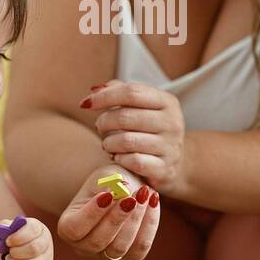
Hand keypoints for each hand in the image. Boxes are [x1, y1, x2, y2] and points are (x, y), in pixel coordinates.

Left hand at [0, 217, 52, 259]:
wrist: (16, 256)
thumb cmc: (12, 240)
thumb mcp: (8, 230)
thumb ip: (4, 228)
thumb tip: (0, 231)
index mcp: (38, 228)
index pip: (32, 229)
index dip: (18, 236)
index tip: (7, 241)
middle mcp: (45, 243)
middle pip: (34, 248)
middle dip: (16, 252)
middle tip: (7, 253)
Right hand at [56, 164, 159, 259]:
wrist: (125, 189)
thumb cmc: (109, 181)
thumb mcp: (105, 176)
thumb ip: (110, 182)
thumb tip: (121, 189)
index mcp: (68, 226)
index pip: (74, 228)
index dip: (91, 214)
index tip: (107, 195)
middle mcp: (83, 246)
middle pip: (98, 241)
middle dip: (116, 218)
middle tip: (131, 197)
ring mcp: (105, 256)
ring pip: (120, 247)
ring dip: (135, 220)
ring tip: (144, 195)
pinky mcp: (128, 257)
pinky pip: (140, 247)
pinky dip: (149, 224)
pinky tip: (153, 201)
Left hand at [82, 79, 186, 195]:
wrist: (173, 163)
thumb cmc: (149, 130)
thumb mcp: (141, 106)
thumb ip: (119, 92)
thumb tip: (95, 90)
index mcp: (168, 102)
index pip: (131, 93)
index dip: (105, 97)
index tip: (86, 104)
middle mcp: (173, 123)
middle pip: (125, 117)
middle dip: (103, 122)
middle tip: (99, 127)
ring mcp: (171, 148)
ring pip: (126, 141)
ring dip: (108, 143)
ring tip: (107, 144)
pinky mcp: (165, 169)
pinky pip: (133, 161)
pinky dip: (119, 159)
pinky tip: (118, 157)